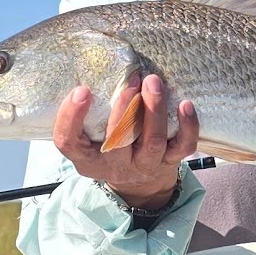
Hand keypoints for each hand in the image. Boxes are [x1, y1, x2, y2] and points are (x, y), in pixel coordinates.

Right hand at [53, 73, 198, 209]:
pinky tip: (185, 105)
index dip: (71, 117)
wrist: (140, 185)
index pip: (68, 141)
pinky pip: (182, 147)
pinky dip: (187, 126)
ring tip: (153, 83)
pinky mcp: (170, 162)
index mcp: (87, 157)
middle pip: (117, 141)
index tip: (82, 90)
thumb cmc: (110, 148)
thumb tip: (95, 69)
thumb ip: (90, 113)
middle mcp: (114, 165)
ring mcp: (144, 165)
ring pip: (151, 142)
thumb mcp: (90, 138)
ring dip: (154, 110)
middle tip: (131, 80)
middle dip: (124, 108)